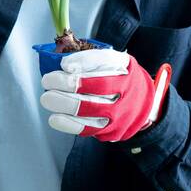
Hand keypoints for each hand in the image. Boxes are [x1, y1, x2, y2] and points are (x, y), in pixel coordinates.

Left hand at [40, 48, 172, 142]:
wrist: (143, 105)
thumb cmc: (121, 79)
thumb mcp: (116, 62)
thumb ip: (93, 60)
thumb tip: (61, 63)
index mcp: (127, 68)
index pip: (107, 62)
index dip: (84, 62)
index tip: (64, 64)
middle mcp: (127, 90)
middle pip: (98, 87)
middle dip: (68, 83)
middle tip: (48, 80)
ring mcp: (120, 112)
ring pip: (90, 109)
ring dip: (64, 103)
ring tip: (47, 98)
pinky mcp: (111, 130)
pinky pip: (87, 128)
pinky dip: (68, 124)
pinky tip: (55, 118)